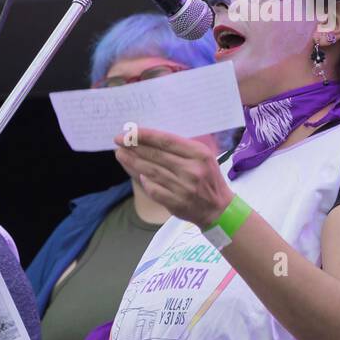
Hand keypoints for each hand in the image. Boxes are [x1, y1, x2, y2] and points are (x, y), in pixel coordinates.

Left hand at [113, 127, 234, 228]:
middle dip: (134, 147)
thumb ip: (183, 148)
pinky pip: (154, 189)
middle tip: (120, 141)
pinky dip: (144, 181)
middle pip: (156, 155)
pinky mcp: (177, 203)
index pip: (166, 141)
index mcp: (199, 154)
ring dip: (133, 162)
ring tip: (121, 154)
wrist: (218, 208)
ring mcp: (183, 187)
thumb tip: (152, 138)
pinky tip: (136, 173)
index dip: (146, 135)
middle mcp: (191, 170)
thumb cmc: (208, 178)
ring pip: (152, 171)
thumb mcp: (204, 157)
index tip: (130, 131)